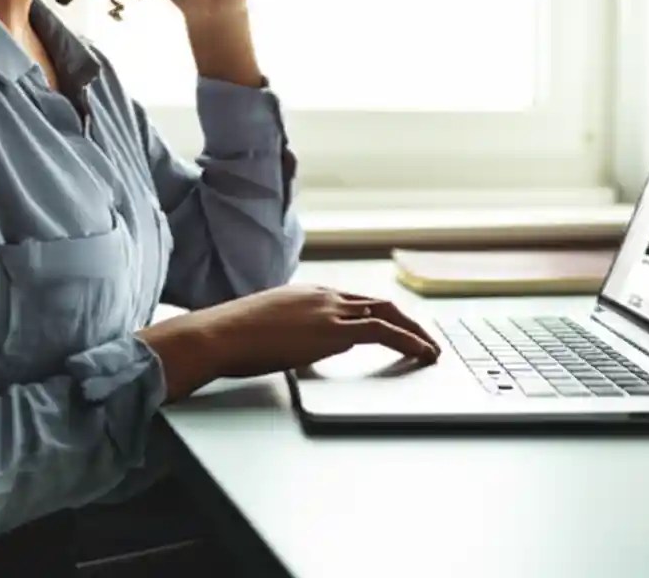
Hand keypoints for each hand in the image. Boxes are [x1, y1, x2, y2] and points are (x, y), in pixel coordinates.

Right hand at [138, 285, 441, 400]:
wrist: (216, 334)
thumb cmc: (231, 339)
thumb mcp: (269, 329)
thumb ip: (295, 332)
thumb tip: (312, 345)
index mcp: (309, 294)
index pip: (357, 300)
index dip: (382, 314)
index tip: (398, 329)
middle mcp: (324, 295)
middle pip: (379, 303)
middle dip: (407, 321)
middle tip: (426, 339)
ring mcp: (329, 309)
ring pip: (388, 313)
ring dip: (415, 332)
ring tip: (432, 350)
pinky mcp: (332, 329)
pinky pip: (383, 332)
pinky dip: (409, 341)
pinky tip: (422, 354)